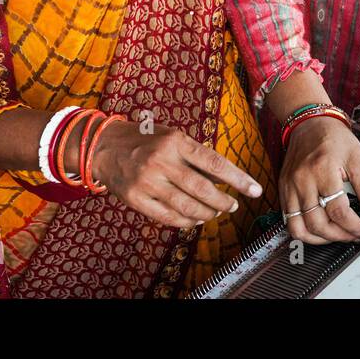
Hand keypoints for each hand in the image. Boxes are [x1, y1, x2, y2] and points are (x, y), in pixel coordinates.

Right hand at [91, 120, 263, 229]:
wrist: (104, 147)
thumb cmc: (146, 140)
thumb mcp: (173, 137)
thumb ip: (196, 155)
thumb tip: (225, 177)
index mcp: (176, 141)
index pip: (214, 163)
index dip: (238, 178)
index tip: (255, 189)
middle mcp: (162, 161)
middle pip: (202, 189)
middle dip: (223, 201)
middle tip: (234, 205)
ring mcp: (147, 182)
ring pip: (186, 206)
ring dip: (206, 213)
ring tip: (216, 212)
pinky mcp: (135, 199)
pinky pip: (167, 216)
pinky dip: (185, 221)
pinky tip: (195, 220)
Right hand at [278, 115, 359, 243]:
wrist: (310, 124)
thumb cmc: (334, 138)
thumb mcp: (359, 159)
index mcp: (323, 170)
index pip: (338, 211)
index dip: (354, 227)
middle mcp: (302, 180)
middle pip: (318, 224)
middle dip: (340, 236)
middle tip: (355, 235)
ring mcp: (289, 187)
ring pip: (299, 229)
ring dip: (320, 239)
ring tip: (337, 236)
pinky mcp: (283, 191)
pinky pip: (288, 221)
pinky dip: (305, 231)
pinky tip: (320, 228)